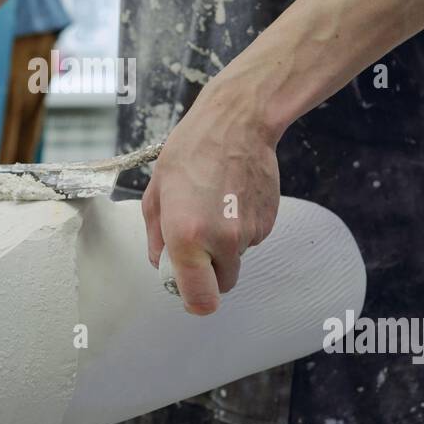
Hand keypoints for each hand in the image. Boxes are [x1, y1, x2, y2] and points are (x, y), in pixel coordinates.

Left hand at [141, 79, 280, 314]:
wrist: (237, 123)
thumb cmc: (192, 151)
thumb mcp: (157, 193)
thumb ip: (155, 237)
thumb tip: (161, 261)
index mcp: (188, 237)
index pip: (200, 299)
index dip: (193, 300)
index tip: (186, 288)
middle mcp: (222, 241)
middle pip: (222, 284)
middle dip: (208, 270)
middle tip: (196, 238)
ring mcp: (249, 233)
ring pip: (235, 258)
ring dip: (223, 244)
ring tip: (214, 204)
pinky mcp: (268, 222)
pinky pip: (251, 240)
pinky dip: (240, 228)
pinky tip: (231, 198)